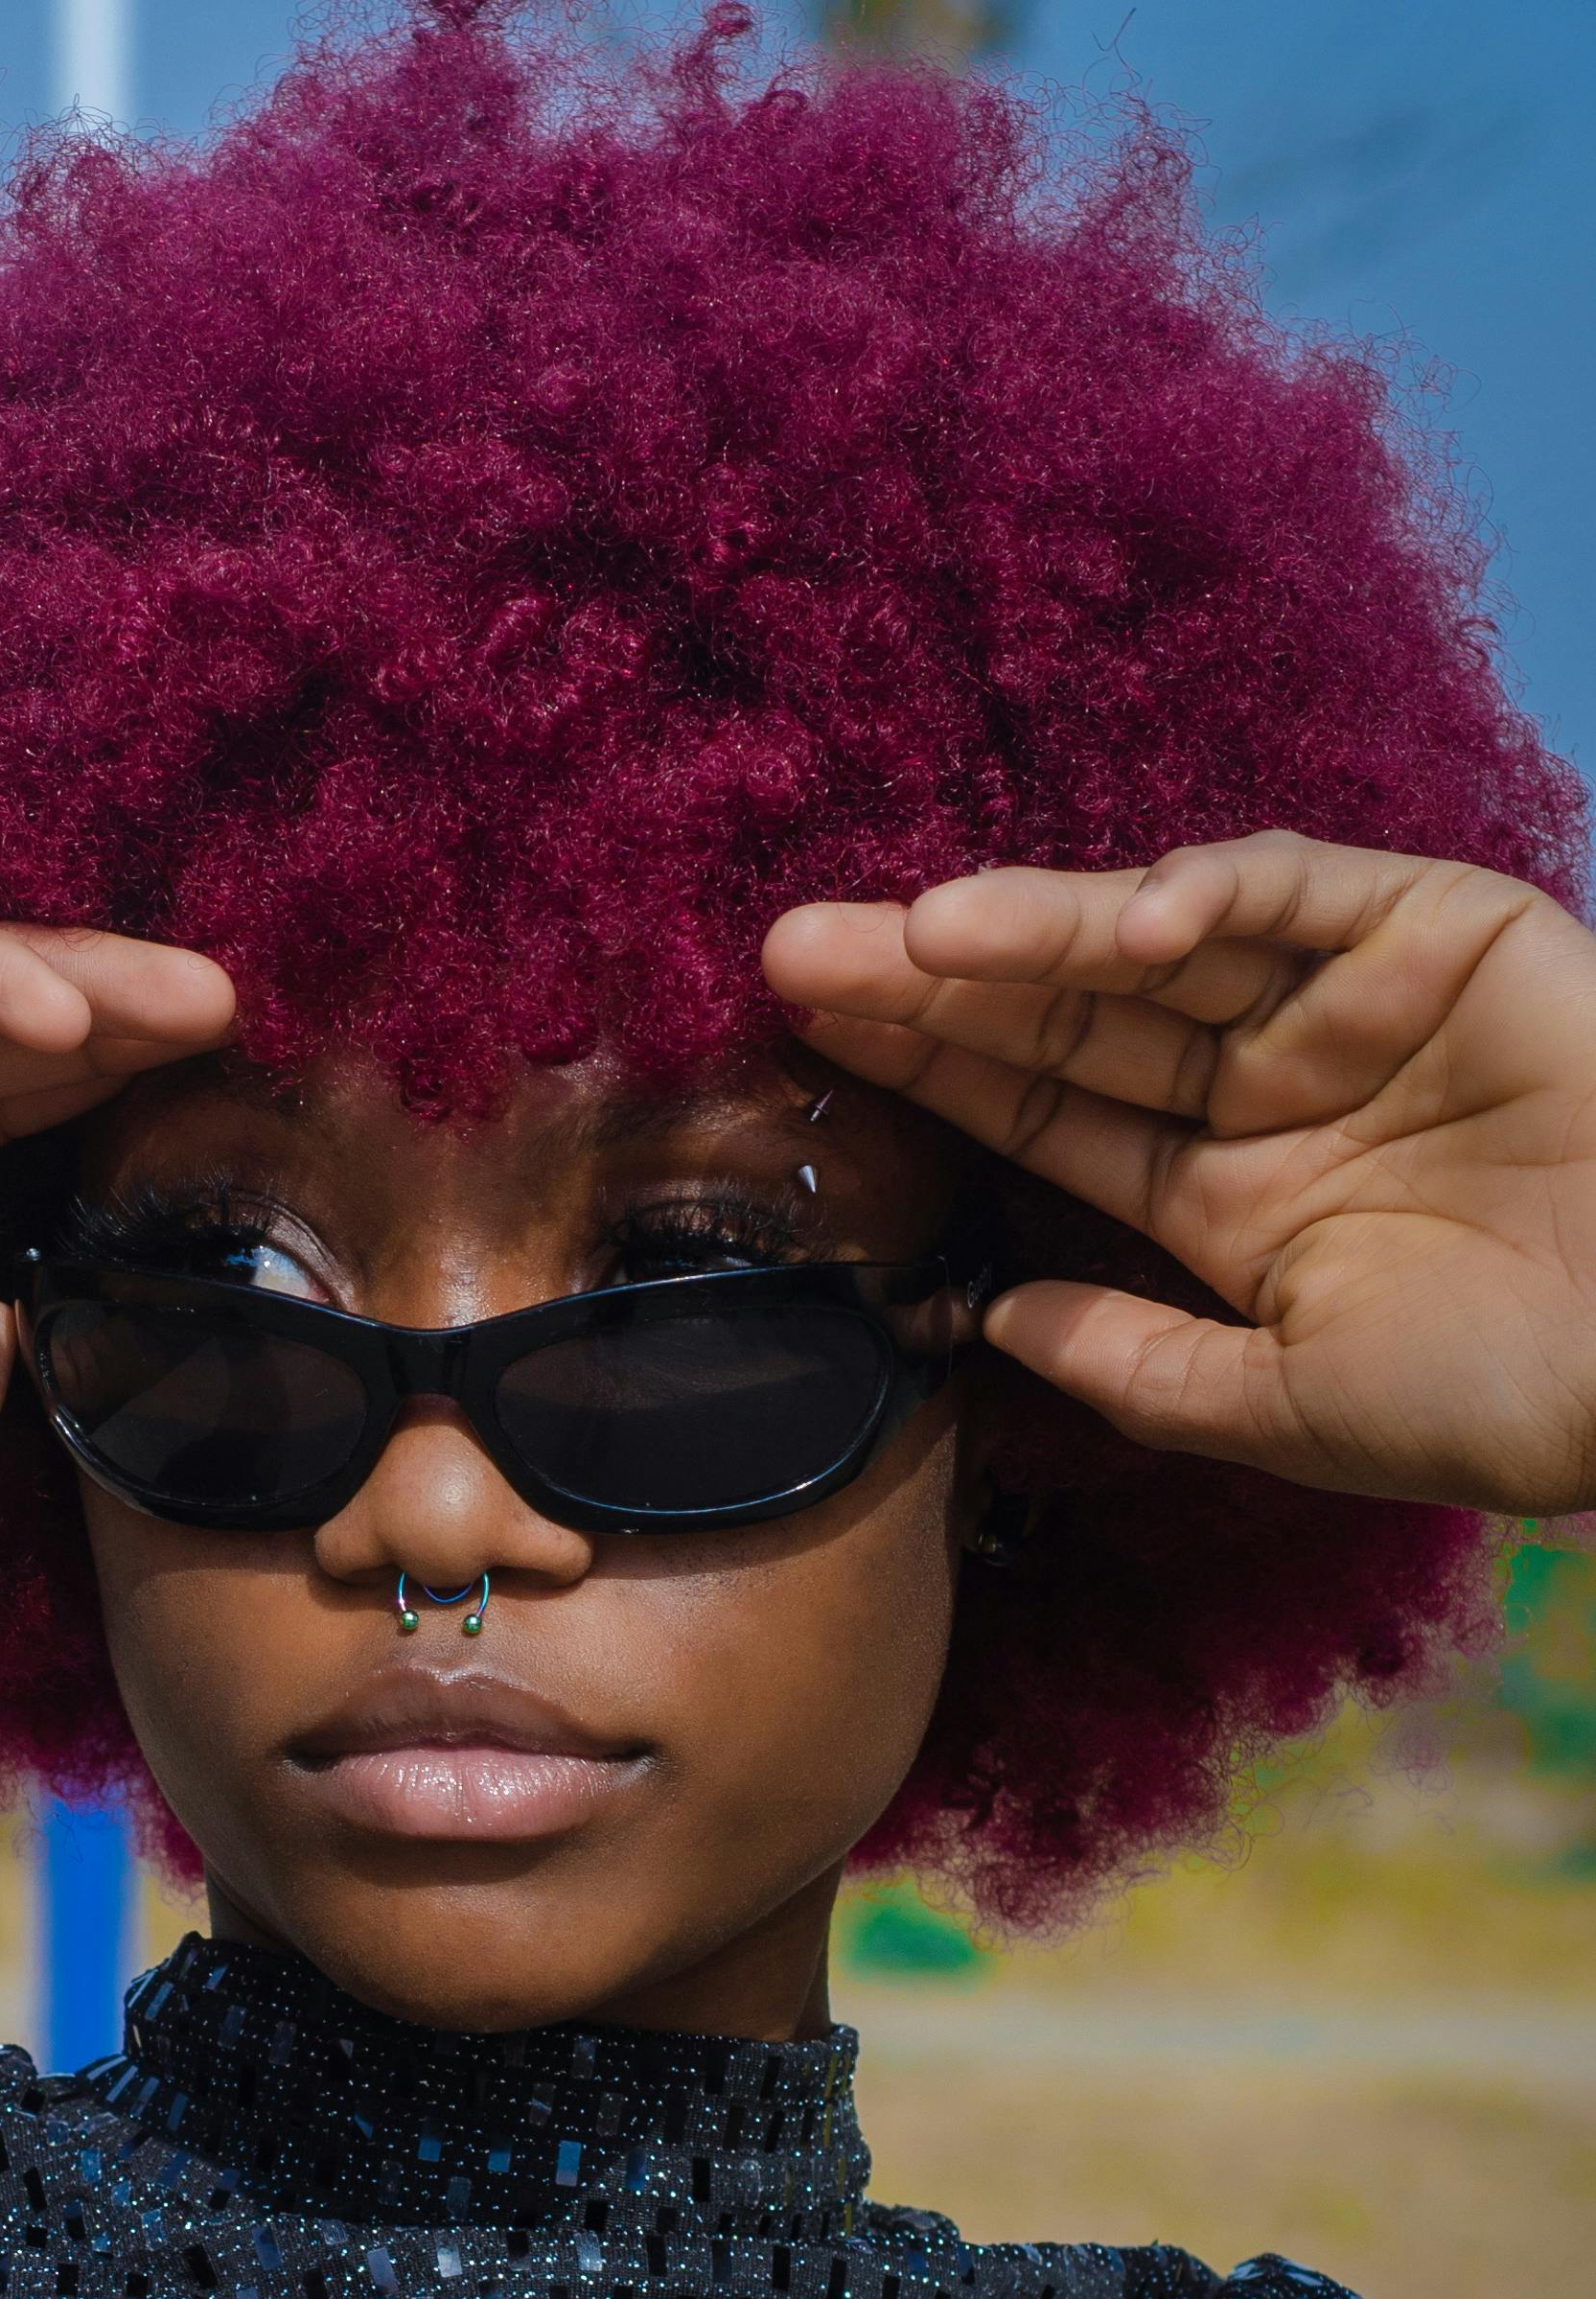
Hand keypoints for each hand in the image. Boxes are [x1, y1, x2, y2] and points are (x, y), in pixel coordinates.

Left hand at [762, 836, 1595, 1514]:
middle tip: (793, 955)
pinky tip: (1110, 930)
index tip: (810, 1045)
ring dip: (1032, 931)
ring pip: (1156, 943)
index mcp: (1229, 1193)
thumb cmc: (1504, 1397)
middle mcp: (1273, 1083)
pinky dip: (1203, 898)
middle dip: (934, 982)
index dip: (932, 1072)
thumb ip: (1135, 1363)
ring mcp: (1351, 1000)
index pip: (1048, 1113)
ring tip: (913, 936)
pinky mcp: (1437, 930)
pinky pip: (1296, 894)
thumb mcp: (1282, 1404)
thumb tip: (988, 1316)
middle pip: (1069, 1016)